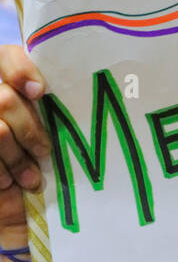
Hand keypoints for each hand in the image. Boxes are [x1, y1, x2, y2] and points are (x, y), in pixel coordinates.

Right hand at [0, 45, 50, 238]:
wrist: (11, 205)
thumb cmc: (40, 165)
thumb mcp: (51, 134)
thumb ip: (54, 114)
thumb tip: (86, 101)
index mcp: (11, 87)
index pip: (6, 56)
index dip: (20, 69)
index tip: (41, 92)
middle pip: (5, 99)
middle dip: (28, 129)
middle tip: (44, 151)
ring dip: (16, 157)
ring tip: (30, 178)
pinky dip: (0, 170)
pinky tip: (7, 182)